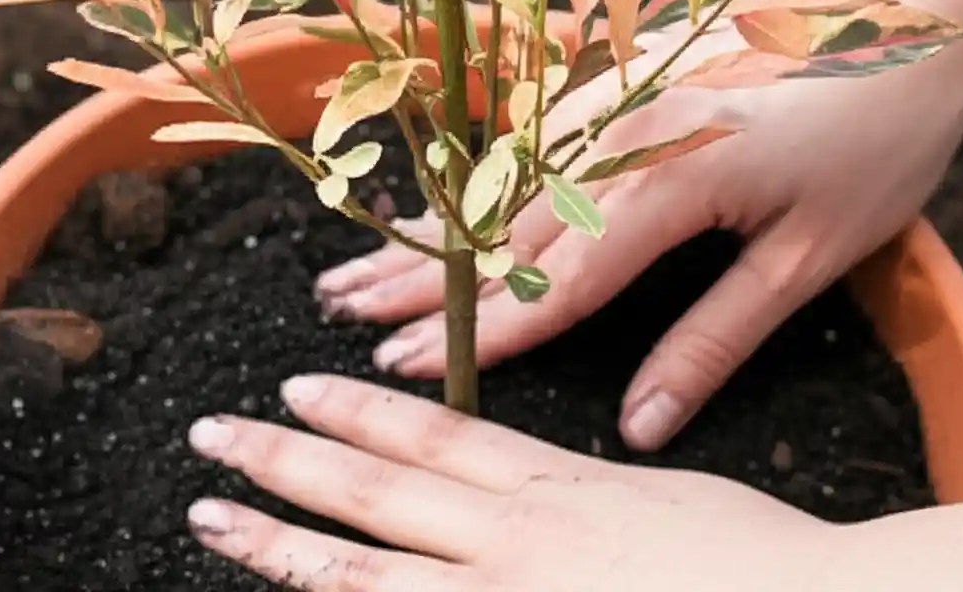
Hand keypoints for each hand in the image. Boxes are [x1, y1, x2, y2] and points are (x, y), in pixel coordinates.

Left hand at [186, 375, 837, 591]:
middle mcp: (514, 541)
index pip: (432, 435)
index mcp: (553, 487)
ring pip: (365, 574)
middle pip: (375, 493)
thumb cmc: (753, 561)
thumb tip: (517, 492)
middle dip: (283, 462)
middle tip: (209, 435)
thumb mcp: (656, 503)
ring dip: (280, 540)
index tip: (295, 389)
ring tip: (211, 513)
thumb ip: (576, 497)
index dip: (355, 410)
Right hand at [315, 10, 962, 450]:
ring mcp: (618, 92)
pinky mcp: (625, 74)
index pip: (553, 279)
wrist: (922, 16)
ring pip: (505, 181)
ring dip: (433, 234)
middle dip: (422, 284)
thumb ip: (713, 340)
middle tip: (345, 323)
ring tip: (360, 272)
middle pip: (505, 224)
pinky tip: (444, 208)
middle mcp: (624, 129)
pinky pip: (531, 142)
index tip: (409, 370)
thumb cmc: (882, 138)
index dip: (482, 332)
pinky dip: (478, 189)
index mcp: (669, 180)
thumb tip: (642, 424)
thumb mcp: (810, 257)